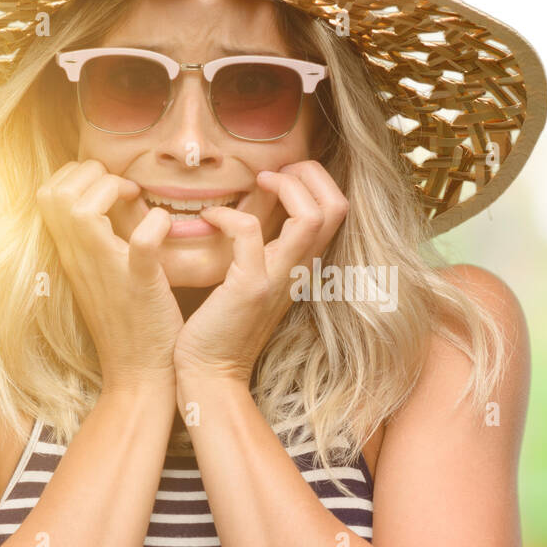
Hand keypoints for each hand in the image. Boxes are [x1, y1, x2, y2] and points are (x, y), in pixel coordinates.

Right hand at [35, 159, 182, 391]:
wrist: (139, 374)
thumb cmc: (128, 322)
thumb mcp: (100, 276)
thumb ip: (96, 243)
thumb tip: (106, 207)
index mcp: (70, 255)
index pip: (48, 193)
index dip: (77, 176)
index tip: (111, 189)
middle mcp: (79, 259)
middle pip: (53, 192)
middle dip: (90, 173)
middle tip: (123, 191)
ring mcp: (105, 272)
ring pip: (79, 209)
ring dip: (111, 190)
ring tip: (138, 202)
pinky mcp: (138, 285)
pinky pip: (140, 241)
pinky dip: (155, 224)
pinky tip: (166, 226)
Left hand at [172, 161, 348, 382]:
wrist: (211, 374)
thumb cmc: (224, 327)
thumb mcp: (257, 280)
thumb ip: (265, 249)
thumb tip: (255, 209)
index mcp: (303, 266)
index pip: (337, 210)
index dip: (314, 181)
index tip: (277, 177)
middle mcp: (301, 270)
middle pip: (338, 206)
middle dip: (309, 173)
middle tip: (273, 173)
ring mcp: (280, 278)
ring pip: (312, 216)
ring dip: (286, 185)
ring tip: (258, 183)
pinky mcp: (250, 287)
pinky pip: (248, 231)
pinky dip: (227, 214)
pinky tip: (208, 219)